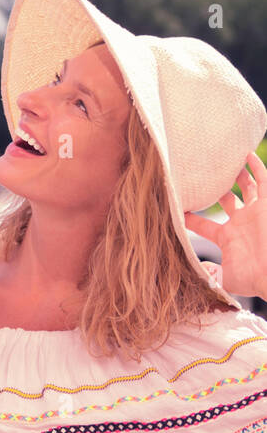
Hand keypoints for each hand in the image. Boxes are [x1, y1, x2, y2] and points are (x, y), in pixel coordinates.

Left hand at [185, 151, 266, 299]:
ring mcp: (255, 213)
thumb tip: (193, 269)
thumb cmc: (254, 278)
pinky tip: (246, 154)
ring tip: (221, 159)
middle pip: (225, 199)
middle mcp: (240, 222)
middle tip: (198, 174)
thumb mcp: (225, 278)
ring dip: (235, 174)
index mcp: (227, 237)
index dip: (189, 216)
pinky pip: (263, 182)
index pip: (202, 224)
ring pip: (244, 187)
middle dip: (212, 188)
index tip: (175, 205)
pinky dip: (256, 168)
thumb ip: (207, 273)